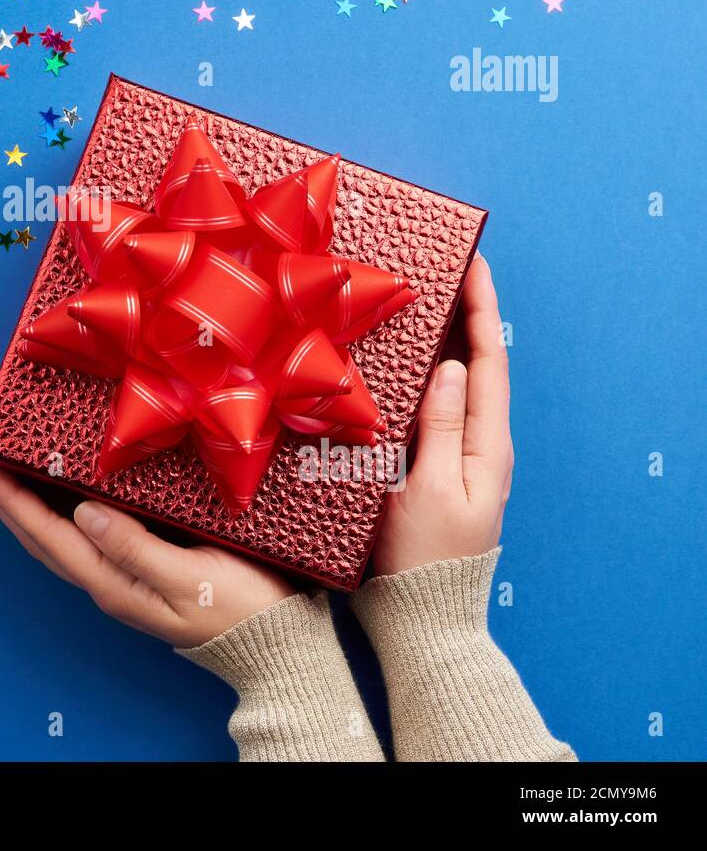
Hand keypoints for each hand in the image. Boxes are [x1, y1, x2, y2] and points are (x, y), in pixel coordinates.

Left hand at [0, 449, 294, 647]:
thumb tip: (83, 512)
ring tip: (3, 470)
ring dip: (26, 503)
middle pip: (39, 535)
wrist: (277, 647)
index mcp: (112, 582)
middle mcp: (107, 582)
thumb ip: (134, 547)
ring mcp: (122, 578)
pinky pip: (83, 536)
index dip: (7, 496)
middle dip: (3, 497)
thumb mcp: (190, 576)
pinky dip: (59, 509)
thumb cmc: (242, 608)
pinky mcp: (141, 568)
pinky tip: (61, 493)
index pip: (45, 532)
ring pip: (57, 537)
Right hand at [371, 254, 513, 576]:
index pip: (489, 361)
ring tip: (414, 300)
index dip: (481, 309)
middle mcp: (475, 445)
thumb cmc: (425, 559)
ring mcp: (451, 456)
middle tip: (438, 268)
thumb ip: (443, 427)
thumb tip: (454, 367)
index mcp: (486, 446)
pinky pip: (423, 408)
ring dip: (434, 341)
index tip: (474, 262)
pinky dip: (412, 377)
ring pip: (446, 385)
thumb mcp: (432, 489)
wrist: (419, 617)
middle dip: (459, 313)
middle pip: (472, 365)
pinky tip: (389, 364)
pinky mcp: (425, 469)